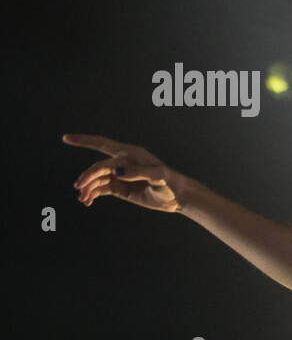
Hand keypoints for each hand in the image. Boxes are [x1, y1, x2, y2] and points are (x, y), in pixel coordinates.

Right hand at [64, 133, 186, 213]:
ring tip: (84, 199)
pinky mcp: (121, 188)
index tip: (65, 138)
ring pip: (97, 179)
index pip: (102, 146)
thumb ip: (139, 172)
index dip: (83, 141)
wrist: (177, 197)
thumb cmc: (170, 184)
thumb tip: (117, 171)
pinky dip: (93, 194)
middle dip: (87, 176)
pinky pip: (102, 189)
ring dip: (88, 188)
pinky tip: (88, 201)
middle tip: (80, 188)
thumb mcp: (158, 177)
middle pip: (97, 167)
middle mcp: (122, 163)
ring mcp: (120, 176)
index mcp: (130, 154)